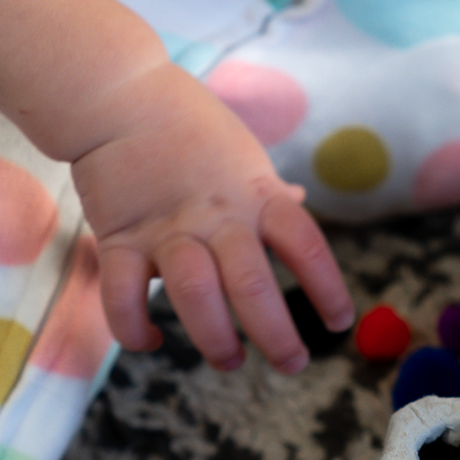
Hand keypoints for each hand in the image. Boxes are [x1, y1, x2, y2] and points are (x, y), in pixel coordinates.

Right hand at [70, 62, 352, 372]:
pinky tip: (152, 342)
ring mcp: (167, 229)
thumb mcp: (244, 154)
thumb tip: (298, 203)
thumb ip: (268, 190)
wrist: (119, 96)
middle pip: (253, 285)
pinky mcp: (119, 239)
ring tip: (231, 361)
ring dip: (215, 339)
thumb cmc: (190, 126)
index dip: (329, 287)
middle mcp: (217, 216)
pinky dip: (134, 328)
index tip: (339, 322)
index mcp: (256, 194)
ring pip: (195, 296)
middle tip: (292, 363)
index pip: (306, 244)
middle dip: (276, 335)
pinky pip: (123, 295)